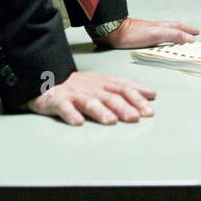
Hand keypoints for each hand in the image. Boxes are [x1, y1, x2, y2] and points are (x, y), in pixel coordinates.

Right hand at [26, 70, 155, 124]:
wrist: (48, 77)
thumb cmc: (81, 84)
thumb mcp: (105, 82)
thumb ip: (127, 89)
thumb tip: (151, 95)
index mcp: (105, 83)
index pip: (124, 89)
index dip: (137, 98)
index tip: (149, 110)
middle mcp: (92, 88)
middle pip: (110, 97)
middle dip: (124, 107)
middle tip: (135, 118)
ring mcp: (75, 94)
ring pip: (89, 102)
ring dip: (101, 111)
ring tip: (111, 121)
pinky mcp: (57, 101)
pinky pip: (64, 107)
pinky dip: (71, 114)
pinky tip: (77, 122)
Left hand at [99, 16, 199, 49]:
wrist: (114, 32)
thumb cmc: (133, 33)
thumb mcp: (157, 34)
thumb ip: (174, 35)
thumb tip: (190, 39)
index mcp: (162, 26)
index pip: (179, 28)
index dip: (188, 30)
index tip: (197, 33)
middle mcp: (157, 28)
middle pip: (174, 28)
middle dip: (184, 31)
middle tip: (193, 33)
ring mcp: (149, 32)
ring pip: (166, 32)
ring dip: (175, 34)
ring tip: (180, 37)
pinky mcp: (141, 37)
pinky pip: (158, 37)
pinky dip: (164, 39)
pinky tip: (161, 42)